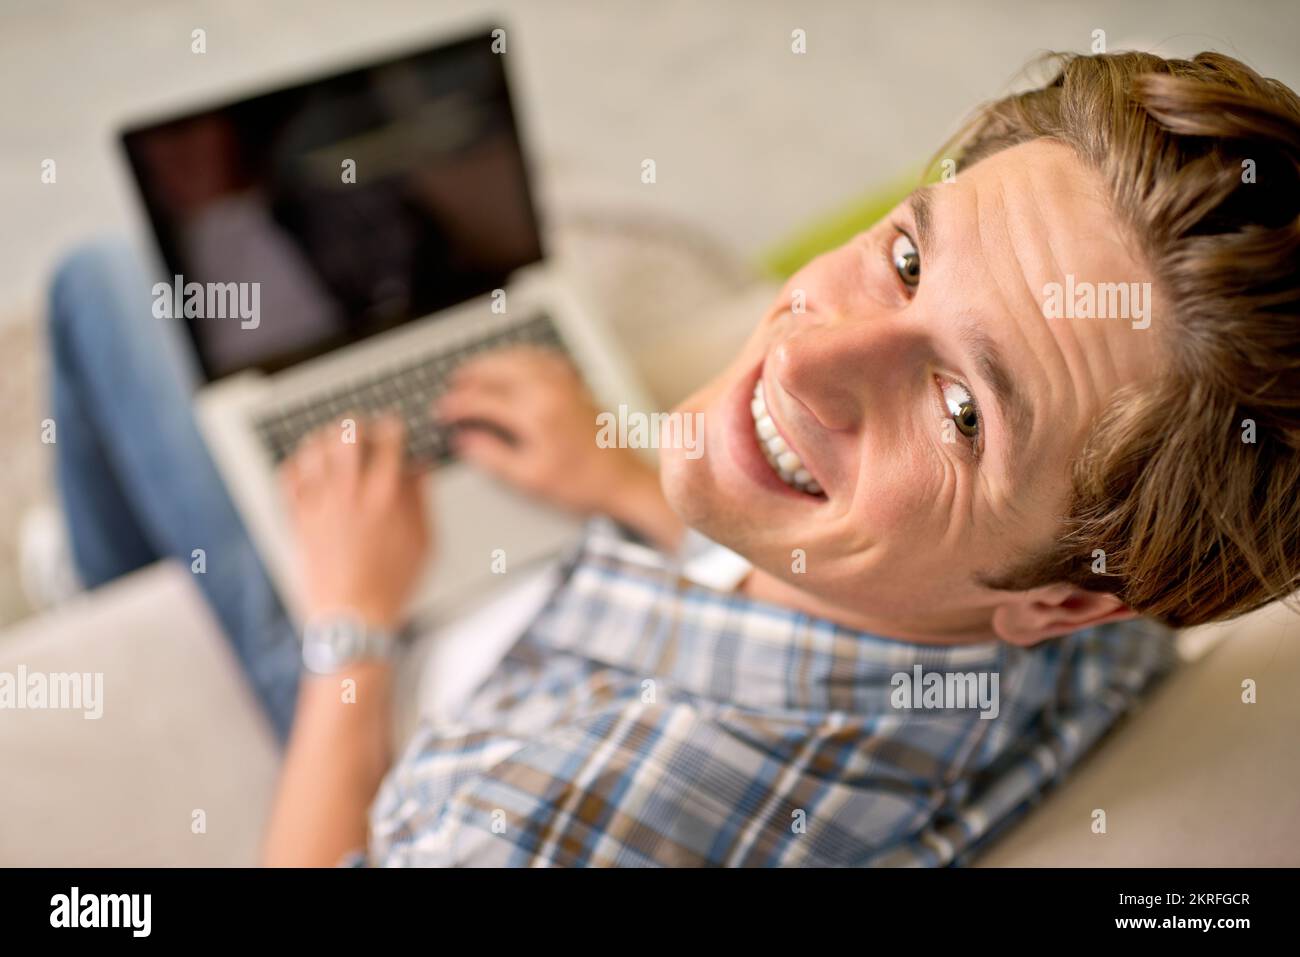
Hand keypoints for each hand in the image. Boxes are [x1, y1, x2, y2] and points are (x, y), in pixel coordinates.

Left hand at [281, 415, 429, 629]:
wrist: (354, 616)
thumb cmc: (392, 583)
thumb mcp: (423, 541)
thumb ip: (420, 499)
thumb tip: (418, 469)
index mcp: (385, 498)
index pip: (388, 443)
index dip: (392, 428)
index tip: (393, 427)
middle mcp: (351, 496)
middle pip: (347, 437)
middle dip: (356, 425)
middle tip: (360, 428)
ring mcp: (320, 506)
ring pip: (314, 451)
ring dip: (324, 440)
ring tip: (331, 441)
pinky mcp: (299, 520)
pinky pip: (288, 478)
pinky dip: (296, 464)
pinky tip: (305, 465)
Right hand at [435, 347, 650, 516]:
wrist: (621, 479)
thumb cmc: (580, 483)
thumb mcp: (528, 478)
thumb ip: (491, 456)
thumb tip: (464, 440)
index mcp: (534, 414)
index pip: (482, 399)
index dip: (457, 404)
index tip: (442, 411)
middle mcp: (549, 390)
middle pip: (497, 368)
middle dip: (470, 375)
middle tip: (453, 385)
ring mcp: (564, 384)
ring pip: (519, 357)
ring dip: (493, 361)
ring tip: (475, 372)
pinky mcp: (575, 385)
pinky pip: (542, 358)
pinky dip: (521, 356)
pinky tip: (513, 363)